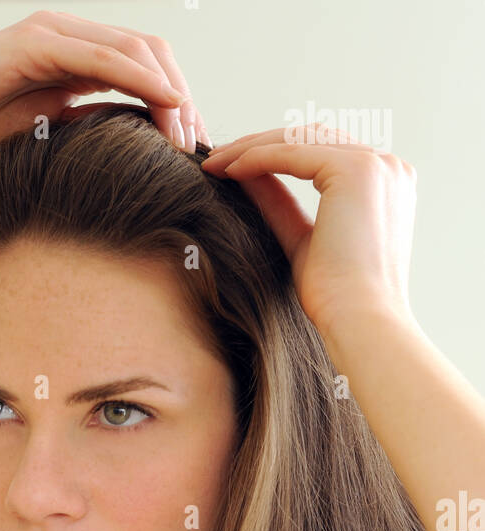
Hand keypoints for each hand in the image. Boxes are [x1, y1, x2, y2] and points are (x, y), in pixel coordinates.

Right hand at [0, 9, 208, 163]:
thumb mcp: (47, 136)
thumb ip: (87, 129)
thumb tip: (133, 153)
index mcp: (75, 57)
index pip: (143, 67)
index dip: (176, 102)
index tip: (194, 148)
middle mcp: (71, 37)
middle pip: (150, 52)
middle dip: (182, 98)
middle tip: (197, 147)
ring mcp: (55, 34)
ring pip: (135, 50)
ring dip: (169, 92)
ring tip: (184, 137)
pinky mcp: (38, 42)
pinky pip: (106, 56)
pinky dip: (142, 79)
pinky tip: (167, 106)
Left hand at [201, 124, 417, 346]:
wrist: (358, 321)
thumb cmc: (334, 298)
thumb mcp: (301, 240)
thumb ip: (280, 204)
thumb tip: (244, 175)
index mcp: (384, 184)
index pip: (322, 152)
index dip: (275, 155)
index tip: (233, 168)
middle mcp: (386, 167)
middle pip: (311, 137)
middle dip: (260, 144)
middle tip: (217, 158)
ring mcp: (375, 164)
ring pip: (300, 138)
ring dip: (252, 146)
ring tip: (215, 163)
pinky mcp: (355, 170)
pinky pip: (292, 152)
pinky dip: (256, 157)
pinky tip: (229, 170)